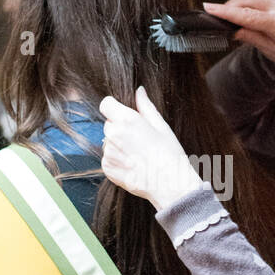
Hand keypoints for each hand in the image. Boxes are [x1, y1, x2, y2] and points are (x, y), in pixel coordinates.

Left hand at [100, 86, 206, 209]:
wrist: (169, 183)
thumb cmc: (169, 153)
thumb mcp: (161, 126)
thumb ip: (145, 106)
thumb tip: (139, 91)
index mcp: (126, 120)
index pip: (106, 104)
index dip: (114, 107)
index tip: (123, 114)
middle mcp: (113, 135)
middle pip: (108, 124)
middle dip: (119, 128)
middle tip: (138, 139)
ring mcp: (108, 153)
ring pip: (108, 142)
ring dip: (118, 145)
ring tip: (138, 155)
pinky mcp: (107, 168)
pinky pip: (108, 158)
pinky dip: (118, 160)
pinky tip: (134, 164)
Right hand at [201, 0, 274, 73]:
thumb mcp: (268, 50)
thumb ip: (249, 37)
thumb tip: (231, 30)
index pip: (247, 16)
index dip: (226, 12)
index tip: (210, 8)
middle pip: (244, 1)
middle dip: (226, 7)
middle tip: (214, 18)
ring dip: (234, 7)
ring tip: (229, 22)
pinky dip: (242, 6)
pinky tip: (241, 17)